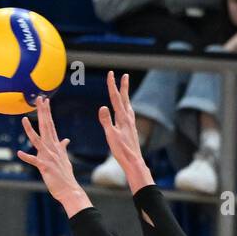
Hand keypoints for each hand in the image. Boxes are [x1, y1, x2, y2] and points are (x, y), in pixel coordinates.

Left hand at [18, 96, 92, 216]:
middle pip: (46, 127)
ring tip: (23, 119)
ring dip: (30, 130)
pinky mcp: (44, 167)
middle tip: (39, 99)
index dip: (47, 112)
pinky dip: (27, 157)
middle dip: (42, 112)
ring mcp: (48, 157)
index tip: (44, 101)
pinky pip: (34, 160)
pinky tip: (19, 153)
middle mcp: (52, 148)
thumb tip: (66, 140)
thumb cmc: (65, 176)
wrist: (70, 189)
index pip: (51, 125)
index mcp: (56, 146)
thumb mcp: (65, 159)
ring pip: (38, 140)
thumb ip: (63, 148)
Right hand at [97, 71, 155, 193]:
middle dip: (123, 87)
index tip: (110, 74)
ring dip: (126, 96)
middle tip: (124, 75)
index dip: (112, 85)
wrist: (134, 162)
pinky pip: (129, 114)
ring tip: (125, 90)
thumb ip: (106, 121)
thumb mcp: (111, 136)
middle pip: (125, 99)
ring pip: (128, 106)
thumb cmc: (122, 151)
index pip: (115, 98)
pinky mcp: (131, 130)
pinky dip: (126, 107)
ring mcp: (131, 124)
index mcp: (122, 118)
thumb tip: (102, 106)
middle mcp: (128, 119)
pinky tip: (127, 111)